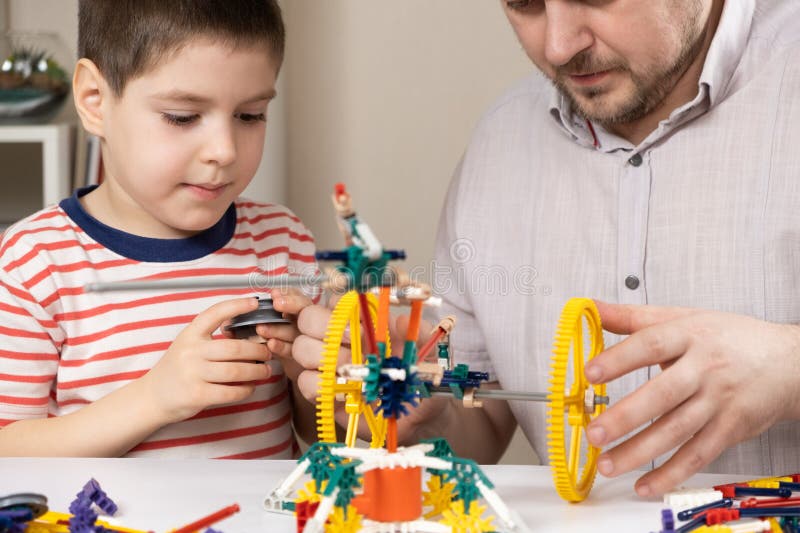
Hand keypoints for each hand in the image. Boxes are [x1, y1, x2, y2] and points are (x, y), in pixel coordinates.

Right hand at [142, 297, 271, 424]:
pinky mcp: (197, 395)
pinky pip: (230, 392)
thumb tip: (249, 334)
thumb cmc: (177, 368)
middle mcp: (191, 351)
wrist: (153, 397)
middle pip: (234, 348)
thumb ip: (211, 338)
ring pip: (236, 371)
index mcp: (190, 334)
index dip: (236, 306)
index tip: (255, 302)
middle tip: (268, 353)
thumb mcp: (188, 345)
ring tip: (266, 371)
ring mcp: (193, 374)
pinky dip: (245, 389)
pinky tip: (250, 387)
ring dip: (256, 371)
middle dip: (257, 351)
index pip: (215, 313)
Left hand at [250, 288, 313, 375]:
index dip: (287, 293)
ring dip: (278, 328)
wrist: (285, 368)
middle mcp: (304, 322)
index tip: (275, 294)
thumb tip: (227, 324)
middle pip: (303, 309)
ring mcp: (305, 338)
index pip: (296, 296)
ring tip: (262, 329)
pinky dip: (281, 346)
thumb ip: (248, 324)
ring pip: (295, 330)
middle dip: (290, 304)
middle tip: (276, 304)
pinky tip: (271, 344)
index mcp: (295, 310)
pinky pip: (293, 349)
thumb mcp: (261, 329)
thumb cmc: (271, 343)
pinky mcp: (303, 356)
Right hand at [291, 299, 448, 442]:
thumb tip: (400, 320)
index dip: (340, 309)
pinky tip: (345, 393)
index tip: (358, 327)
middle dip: (325, 329)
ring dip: (325, 359)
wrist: (418, 416)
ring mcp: (329, 363)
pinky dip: (321, 387)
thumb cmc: (419, 379)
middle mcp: (342, 338)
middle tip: (353, 345)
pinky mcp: (324, 390)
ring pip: (302, 348)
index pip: (336, 300)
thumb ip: (420, 334)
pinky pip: (305, 381)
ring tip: (352, 372)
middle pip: (309, 318)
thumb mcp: (428, 353)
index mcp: (364, 321)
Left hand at [584, 301, 799, 496]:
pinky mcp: (730, 429)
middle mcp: (704, 369)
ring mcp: (718, 402)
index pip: (651, 344)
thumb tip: (591, 307)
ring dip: (639, 452)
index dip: (620, 359)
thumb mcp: (684, 317)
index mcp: (689, 335)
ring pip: (676, 431)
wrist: (789, 363)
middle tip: (594, 432)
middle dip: (625, 416)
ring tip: (607, 463)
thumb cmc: (730, 339)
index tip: (590, 372)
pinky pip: (697, 455)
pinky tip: (645, 485)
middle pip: (663, 394)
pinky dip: (671, 473)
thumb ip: (635, 317)